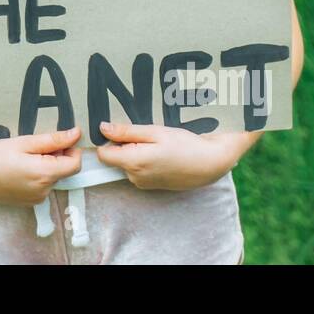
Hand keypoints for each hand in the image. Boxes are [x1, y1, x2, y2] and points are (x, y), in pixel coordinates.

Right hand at [0, 127, 82, 206]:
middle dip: (56, 156)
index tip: (60, 139)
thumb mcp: (24, 142)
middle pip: (63, 170)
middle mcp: (44, 191)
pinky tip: (19, 168)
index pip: (75, 164)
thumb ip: (53, 140)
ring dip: (45, 165)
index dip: (72, 149)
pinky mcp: (28, 202)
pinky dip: (36, 175)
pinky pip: (41, 186)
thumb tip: (76, 134)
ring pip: (52, 178)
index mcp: (45, 175)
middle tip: (35, 145)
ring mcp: (35, 199)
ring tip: (23, 156)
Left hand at [95, 121, 236, 190]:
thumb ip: (126, 132)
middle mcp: (134, 177)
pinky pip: (138, 169)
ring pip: (127, 163)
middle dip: (125, 144)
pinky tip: (161, 152)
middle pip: (116, 157)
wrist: (210, 164)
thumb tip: (102, 128)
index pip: (103, 154)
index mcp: (133, 163)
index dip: (107, 140)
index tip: (120, 130)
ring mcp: (143, 183)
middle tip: (146, 134)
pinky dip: (144, 159)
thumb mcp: (155, 132)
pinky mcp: (151, 185)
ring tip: (157, 142)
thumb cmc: (185, 145)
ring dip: (136, 151)